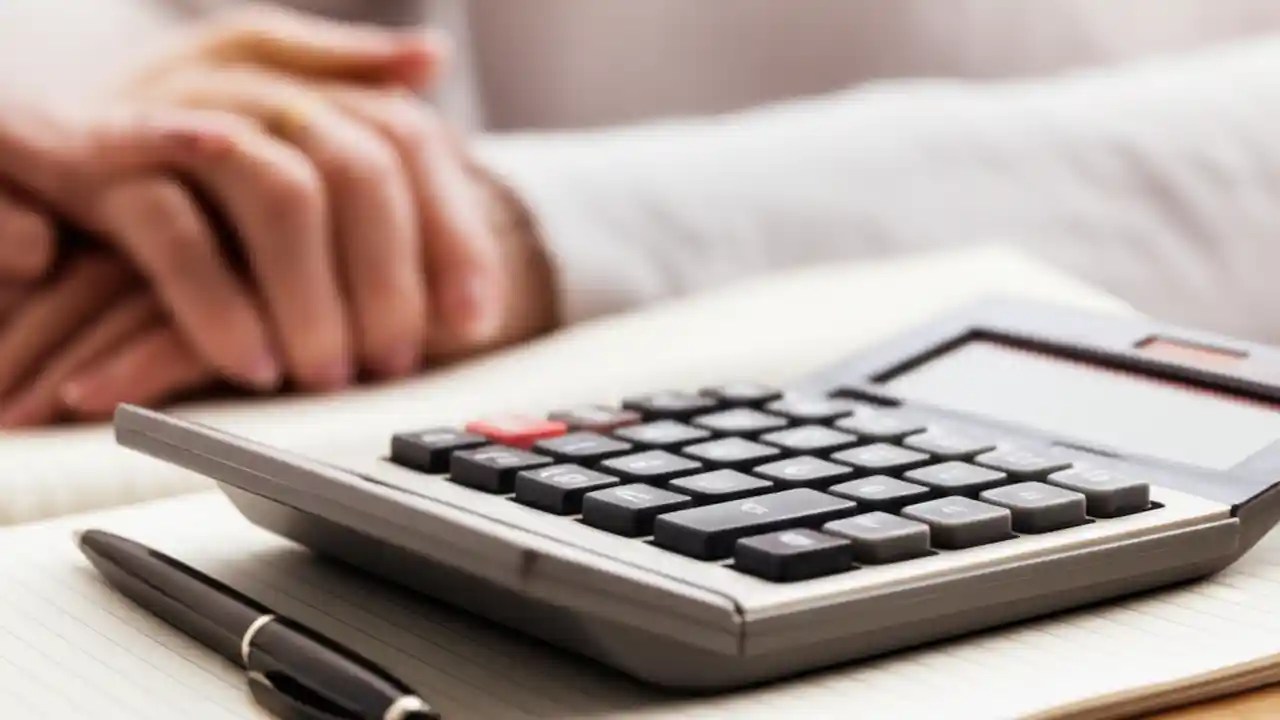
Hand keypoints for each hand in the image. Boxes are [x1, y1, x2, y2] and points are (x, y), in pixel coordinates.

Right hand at [0, 8, 446, 391]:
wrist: (16, 127)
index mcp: (289, 79)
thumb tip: (430, 59)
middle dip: (388, 274)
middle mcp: (240, 90)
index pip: (406, 140)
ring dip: (313, 293)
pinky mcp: (88, 164)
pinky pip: (170, 233)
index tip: (476, 316)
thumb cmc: (155, 129)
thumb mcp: (251, 96)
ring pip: (276, 193)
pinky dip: (217, 303)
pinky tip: (254, 363)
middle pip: (354, 167)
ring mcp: (167, 121)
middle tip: (399, 360)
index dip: (452, 228)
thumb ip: (343, 80)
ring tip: (329, 372)